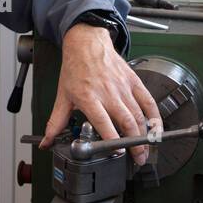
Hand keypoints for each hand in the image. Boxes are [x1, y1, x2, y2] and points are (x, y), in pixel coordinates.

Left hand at [41, 23, 161, 164]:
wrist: (87, 43)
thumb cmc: (76, 68)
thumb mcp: (62, 96)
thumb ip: (56, 122)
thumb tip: (47, 141)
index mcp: (89, 98)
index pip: (103, 122)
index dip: (111, 139)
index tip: (117, 152)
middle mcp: (108, 93)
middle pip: (126, 121)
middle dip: (134, 143)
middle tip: (137, 158)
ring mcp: (123, 87)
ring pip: (138, 114)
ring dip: (145, 134)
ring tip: (145, 150)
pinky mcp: (133, 81)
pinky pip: (148, 101)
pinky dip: (154, 117)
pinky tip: (156, 129)